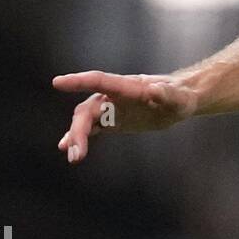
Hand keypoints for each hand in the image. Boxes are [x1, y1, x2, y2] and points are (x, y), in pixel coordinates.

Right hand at [53, 71, 197, 162]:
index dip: (79, 81)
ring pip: (86, 120)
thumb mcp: (179, 99)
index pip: (100, 81)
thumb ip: (168, 95)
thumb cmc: (181, 97)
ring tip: (74, 157)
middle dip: (78, 129)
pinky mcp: (112, 121)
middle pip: (88, 109)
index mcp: (128, 87)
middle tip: (76, 152)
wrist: (179, 101)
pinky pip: (91, 129)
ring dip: (76, 137)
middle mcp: (114, 96)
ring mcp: (111, 109)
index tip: (58, 83)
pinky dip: (79, 138)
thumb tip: (154, 90)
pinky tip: (68, 149)